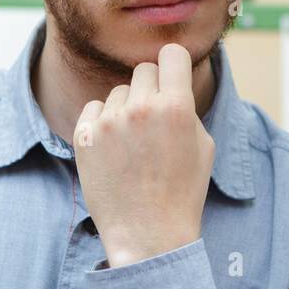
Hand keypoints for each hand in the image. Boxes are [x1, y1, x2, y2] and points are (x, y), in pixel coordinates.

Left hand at [73, 43, 213, 267]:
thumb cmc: (182, 192)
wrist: (148, 234)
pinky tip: (115, 149)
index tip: (173, 75)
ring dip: (127, 108)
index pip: (172, 54)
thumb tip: (171, 83)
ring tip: (135, 145)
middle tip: (155, 119)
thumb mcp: (203, 146)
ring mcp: (109, 121)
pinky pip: (95, 108)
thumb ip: (187, 108)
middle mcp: (141, 107)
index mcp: (177, 107)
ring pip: (118, 91)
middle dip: (152, 88)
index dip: (175, 64)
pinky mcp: (85, 136)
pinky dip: (103, 122)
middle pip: (144, 70)